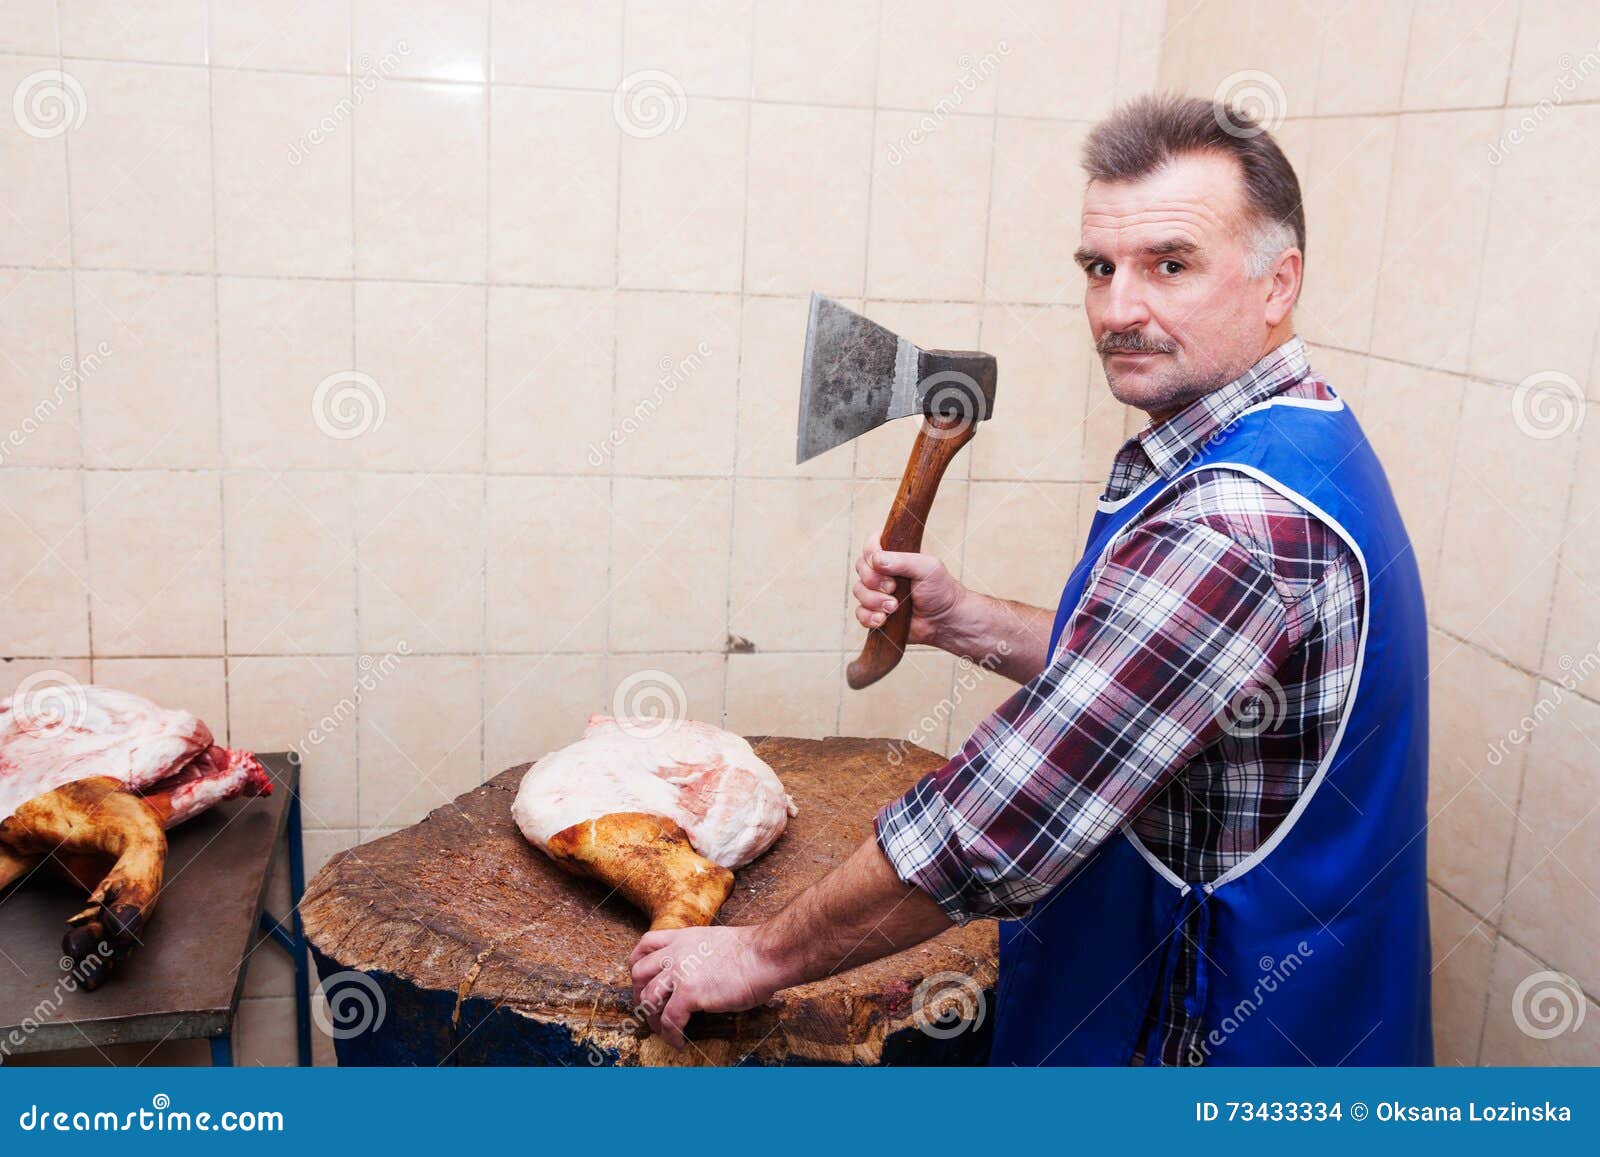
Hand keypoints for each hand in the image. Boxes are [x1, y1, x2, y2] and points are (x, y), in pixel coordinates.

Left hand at [628, 925, 786, 1050]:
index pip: (647, 943)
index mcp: (684, 938)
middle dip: (638, 993)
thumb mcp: (716, 943)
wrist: (765, 955)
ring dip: (652, 1018)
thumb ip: (701, 955)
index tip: (640, 978)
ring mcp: (680, 973)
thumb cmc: (753, 952)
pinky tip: (680, 1042)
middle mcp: (677, 952)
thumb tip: (703, 974)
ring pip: (648, 998)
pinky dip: (671, 1035)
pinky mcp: (690, 994)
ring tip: (663, 1030)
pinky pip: (670, 1020)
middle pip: (638, 972)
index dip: (637, 961)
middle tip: (649, 1009)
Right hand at [851, 532, 964, 648]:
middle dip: (874, 581)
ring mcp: (878, 592)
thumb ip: (902, 560)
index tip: (881, 564)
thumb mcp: (928, 567)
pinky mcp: (876, 612)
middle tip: (894, 588)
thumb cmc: (940, 590)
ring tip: (894, 607)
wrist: (945, 620)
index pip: (870, 545)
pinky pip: (860, 613)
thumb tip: (876, 561)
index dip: (871, 553)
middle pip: (861, 568)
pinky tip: (883, 620)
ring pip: (858, 591)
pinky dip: (869, 617)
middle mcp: (883, 572)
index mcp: (895, 555)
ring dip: (874, 601)